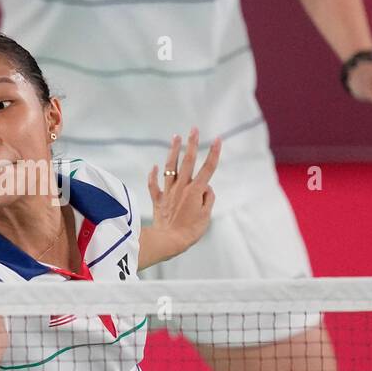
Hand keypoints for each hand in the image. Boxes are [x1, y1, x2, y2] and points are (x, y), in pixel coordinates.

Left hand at [147, 129, 221, 254]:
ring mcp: (168, 192)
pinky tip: (154, 166)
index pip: (208, 169)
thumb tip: (206, 188)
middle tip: (194, 129)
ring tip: (175, 137)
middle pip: (188, 161)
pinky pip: (154, 184)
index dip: (214, 153)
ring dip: (173, 151)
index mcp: (195, 191)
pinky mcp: (158, 199)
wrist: (168, 241)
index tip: (218, 140)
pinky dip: (153, 175)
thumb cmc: (190, 232)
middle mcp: (182, 187)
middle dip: (192, 143)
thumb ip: (208, 199)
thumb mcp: (206, 217)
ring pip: (170, 167)